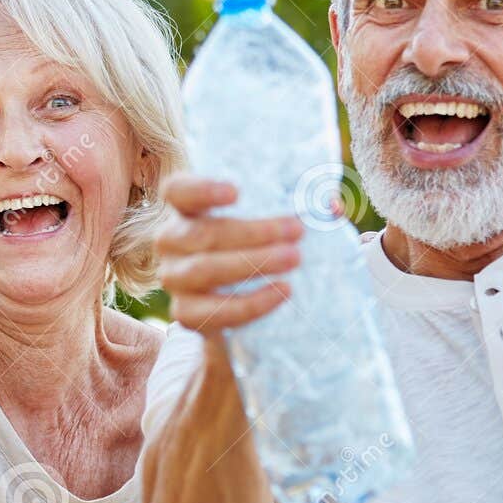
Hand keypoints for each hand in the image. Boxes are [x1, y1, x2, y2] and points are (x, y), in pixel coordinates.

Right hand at [155, 176, 303, 336]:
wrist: (238, 304)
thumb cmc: (255, 247)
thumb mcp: (270, 223)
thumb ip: (297, 209)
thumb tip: (331, 206)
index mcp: (187, 209)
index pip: (177, 191)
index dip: (202, 189)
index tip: (237, 192)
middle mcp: (171, 241)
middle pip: (200, 233)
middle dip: (252, 232)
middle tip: (297, 231)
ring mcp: (173, 278)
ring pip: (203, 269)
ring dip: (252, 264)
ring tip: (294, 259)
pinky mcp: (185, 313)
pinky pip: (213, 311)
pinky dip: (251, 303)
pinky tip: (283, 291)